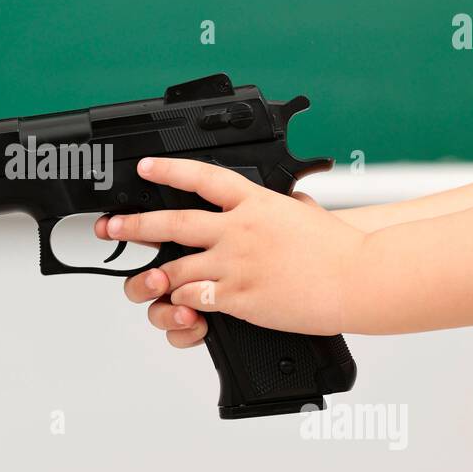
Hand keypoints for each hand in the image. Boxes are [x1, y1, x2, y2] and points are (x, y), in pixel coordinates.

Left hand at [94, 157, 366, 345]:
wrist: (359, 277)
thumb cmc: (341, 248)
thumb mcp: (307, 213)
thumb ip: (285, 207)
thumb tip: (287, 201)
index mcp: (255, 202)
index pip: (202, 178)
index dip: (169, 170)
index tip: (146, 168)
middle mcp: (239, 229)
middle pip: (173, 223)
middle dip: (136, 225)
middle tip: (113, 226)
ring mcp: (236, 263)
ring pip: (176, 268)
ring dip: (155, 275)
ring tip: (142, 278)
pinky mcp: (239, 297)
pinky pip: (197, 298)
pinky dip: (185, 301)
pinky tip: (182, 303)